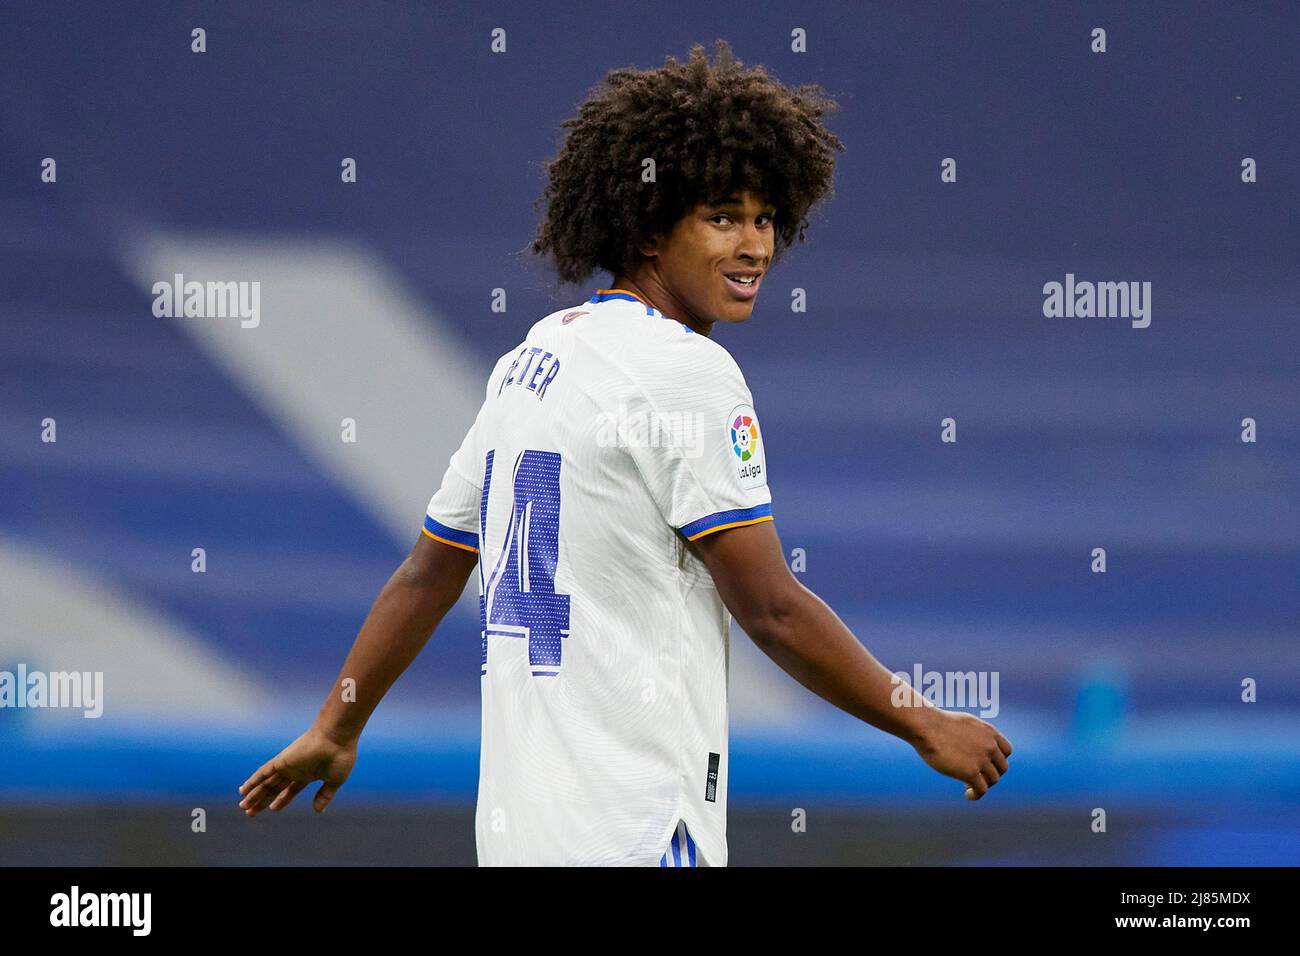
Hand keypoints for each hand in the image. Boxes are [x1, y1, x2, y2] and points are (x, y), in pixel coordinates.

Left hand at [238, 725, 356, 815]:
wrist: (337, 738)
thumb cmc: (340, 756)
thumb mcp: (334, 780)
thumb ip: (325, 795)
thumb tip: (318, 811)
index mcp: (308, 774)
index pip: (290, 789)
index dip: (281, 799)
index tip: (273, 808)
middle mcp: (295, 769)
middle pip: (274, 788)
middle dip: (263, 800)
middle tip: (250, 812)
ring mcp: (287, 765)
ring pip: (266, 783)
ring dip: (254, 795)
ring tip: (243, 807)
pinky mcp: (282, 761)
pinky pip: (263, 773)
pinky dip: (252, 781)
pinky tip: (243, 790)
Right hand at [912, 709, 1012, 799]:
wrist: (927, 726)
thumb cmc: (938, 723)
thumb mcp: (964, 723)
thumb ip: (975, 734)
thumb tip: (973, 743)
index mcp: (989, 732)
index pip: (1006, 751)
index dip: (998, 760)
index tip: (987, 764)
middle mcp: (990, 746)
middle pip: (1002, 767)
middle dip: (991, 774)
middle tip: (977, 777)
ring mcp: (981, 760)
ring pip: (993, 780)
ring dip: (983, 785)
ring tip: (968, 787)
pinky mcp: (970, 773)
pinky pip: (981, 790)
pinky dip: (976, 795)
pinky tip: (967, 795)